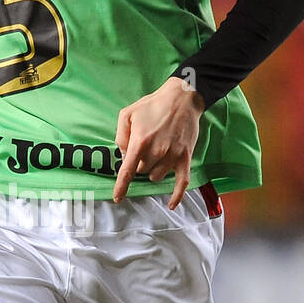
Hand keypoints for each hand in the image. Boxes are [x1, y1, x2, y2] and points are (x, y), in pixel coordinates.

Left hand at [113, 77, 204, 209]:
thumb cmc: (153, 104)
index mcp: (140, 141)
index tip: (118, 197)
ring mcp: (172, 156)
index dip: (121, 186)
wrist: (182, 97)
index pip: (127, 171)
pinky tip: (172, 205)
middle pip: (141, 171)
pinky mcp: (185, 157)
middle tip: (144, 147)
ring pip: (156, 176)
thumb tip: (123, 155)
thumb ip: (121, 136)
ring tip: (156, 152)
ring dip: (153, 170)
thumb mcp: (127, 114)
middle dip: (139, 163)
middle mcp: (156, 151)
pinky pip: (182, 182)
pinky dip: (177, 195)